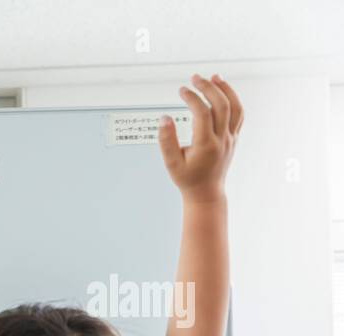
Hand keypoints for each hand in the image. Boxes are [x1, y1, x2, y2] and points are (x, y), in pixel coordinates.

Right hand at [159, 74, 240, 203]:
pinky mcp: (234, 137)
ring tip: (214, 77)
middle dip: (208, 88)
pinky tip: (223, 91)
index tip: (181, 90)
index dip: (192, 98)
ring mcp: (231, 138)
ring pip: (235, 107)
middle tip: (195, 78)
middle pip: (221, 105)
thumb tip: (164, 118)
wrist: (206, 192)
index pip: (202, 114)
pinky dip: (233, 99)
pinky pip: (239, 114)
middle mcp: (222, 140)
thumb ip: (166, 140)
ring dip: (225, 90)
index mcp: (206, 145)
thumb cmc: (187, 179)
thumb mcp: (171, 163)